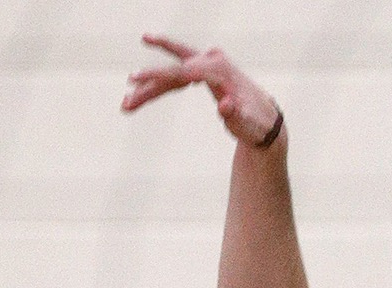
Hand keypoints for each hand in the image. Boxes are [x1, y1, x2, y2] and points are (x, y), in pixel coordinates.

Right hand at [122, 33, 280, 145]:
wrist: (265, 119)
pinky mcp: (202, 71)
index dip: (158, 75)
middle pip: (173, 71)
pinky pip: (175, 76)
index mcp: (220, 69)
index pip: (183, 70)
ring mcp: (207, 64)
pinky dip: (158, 85)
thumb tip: (225, 105)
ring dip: (149, 88)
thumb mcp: (248, 124)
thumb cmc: (256, 123)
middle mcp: (212, 60)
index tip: (136, 79)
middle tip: (126, 99)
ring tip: (126, 105)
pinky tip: (138, 87)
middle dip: (149, 84)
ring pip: (171, 74)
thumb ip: (237, 115)